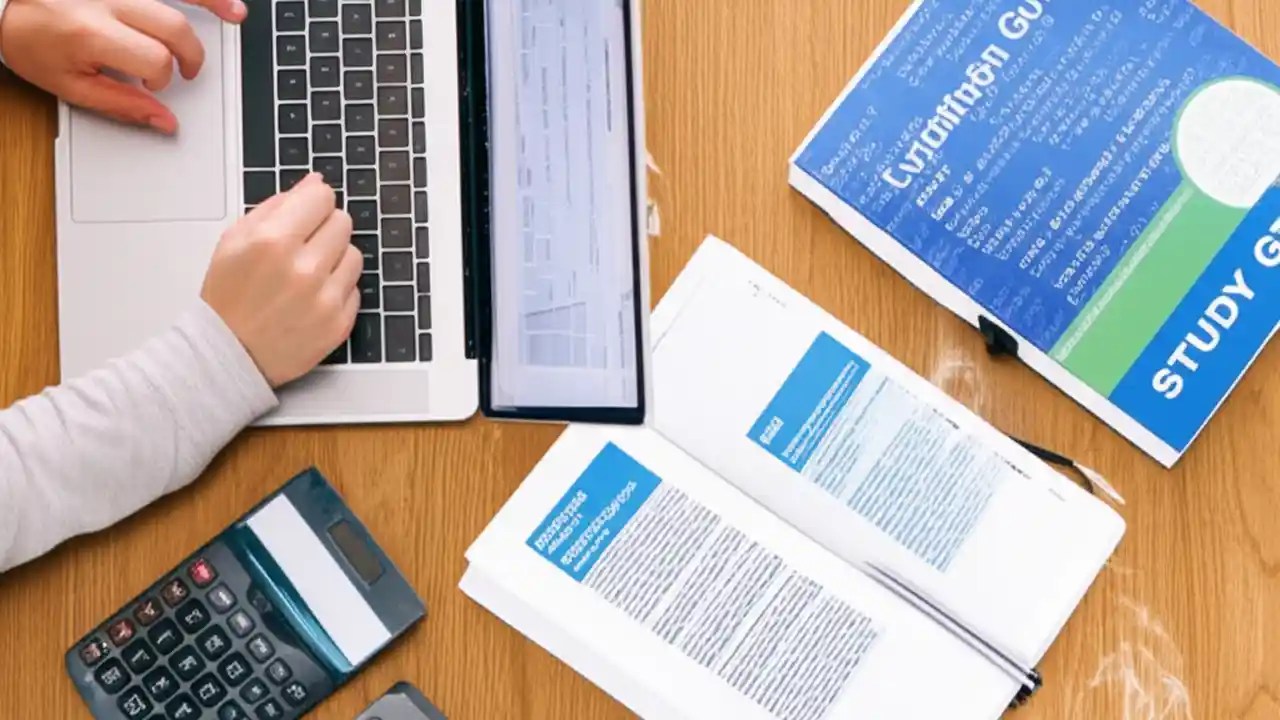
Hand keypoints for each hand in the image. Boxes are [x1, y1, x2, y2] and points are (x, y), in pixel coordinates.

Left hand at [0, 0, 244, 132]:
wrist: (2, 3)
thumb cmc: (30, 39)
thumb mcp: (67, 84)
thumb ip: (121, 104)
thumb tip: (165, 122)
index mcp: (92, 33)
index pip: (153, 60)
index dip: (161, 80)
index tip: (151, 86)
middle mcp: (107, 1)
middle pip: (173, 27)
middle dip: (188, 55)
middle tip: (184, 71)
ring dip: (212, 3)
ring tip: (235, 16)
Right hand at [202, 175, 361, 387]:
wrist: (229, 354)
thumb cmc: (229, 297)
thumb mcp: (234, 240)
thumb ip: (276, 205)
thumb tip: (314, 183)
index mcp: (273, 242)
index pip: (322, 197)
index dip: (313, 202)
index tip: (305, 213)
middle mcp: (304, 269)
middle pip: (342, 222)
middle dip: (324, 229)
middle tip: (301, 247)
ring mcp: (325, 298)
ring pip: (354, 254)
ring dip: (334, 259)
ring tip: (306, 275)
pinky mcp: (340, 323)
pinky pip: (355, 288)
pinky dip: (337, 289)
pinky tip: (311, 298)